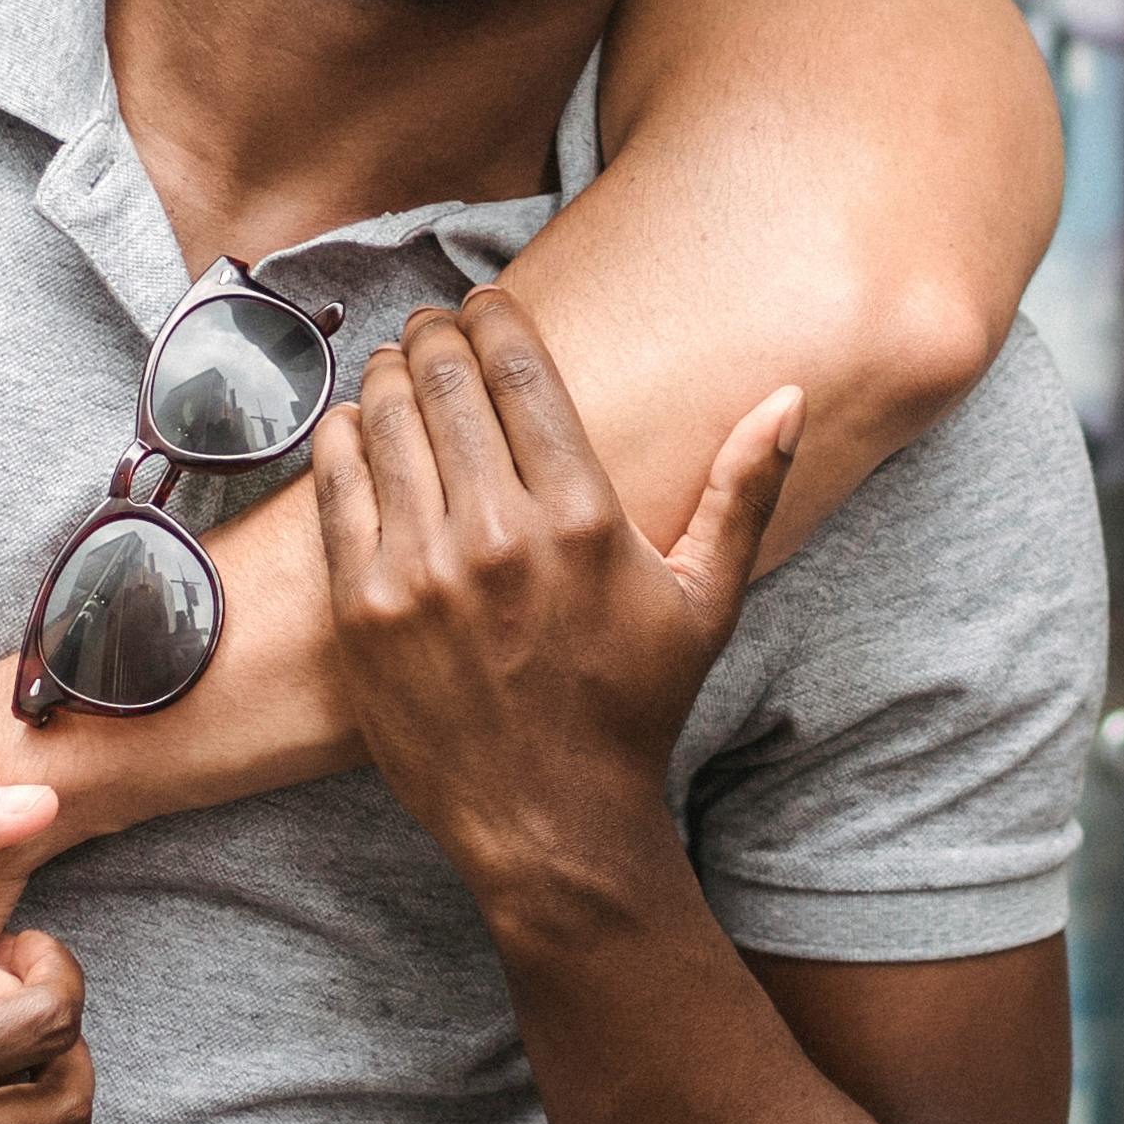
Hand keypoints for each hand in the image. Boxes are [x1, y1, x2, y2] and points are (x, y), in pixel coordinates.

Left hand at [314, 287, 799, 877]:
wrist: (550, 821)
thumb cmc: (632, 708)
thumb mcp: (704, 602)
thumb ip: (742, 491)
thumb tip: (786, 396)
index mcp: (584, 519)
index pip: (522, 373)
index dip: (494, 319)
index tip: (483, 301)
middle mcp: (501, 536)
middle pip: (446, 384)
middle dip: (435, 335)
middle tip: (432, 325)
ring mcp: (423, 572)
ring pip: (385, 424)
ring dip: (384, 375)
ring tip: (393, 364)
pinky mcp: (365, 609)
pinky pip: (338, 490)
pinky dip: (341, 439)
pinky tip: (353, 423)